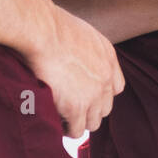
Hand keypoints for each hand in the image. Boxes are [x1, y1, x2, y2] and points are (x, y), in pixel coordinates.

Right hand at [24, 5, 124, 136]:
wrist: (42, 31)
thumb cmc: (50, 26)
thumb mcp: (80, 33)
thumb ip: (86, 51)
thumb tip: (75, 60)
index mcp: (108, 58)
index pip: (116, 88)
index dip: (100, 93)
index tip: (85, 94)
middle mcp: (106, 78)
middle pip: (105, 107)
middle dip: (89, 109)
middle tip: (69, 106)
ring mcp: (93, 95)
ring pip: (93, 122)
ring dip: (78, 121)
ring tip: (61, 115)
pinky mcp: (76, 107)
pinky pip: (76, 131)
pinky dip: (66, 129)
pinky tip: (55, 120)